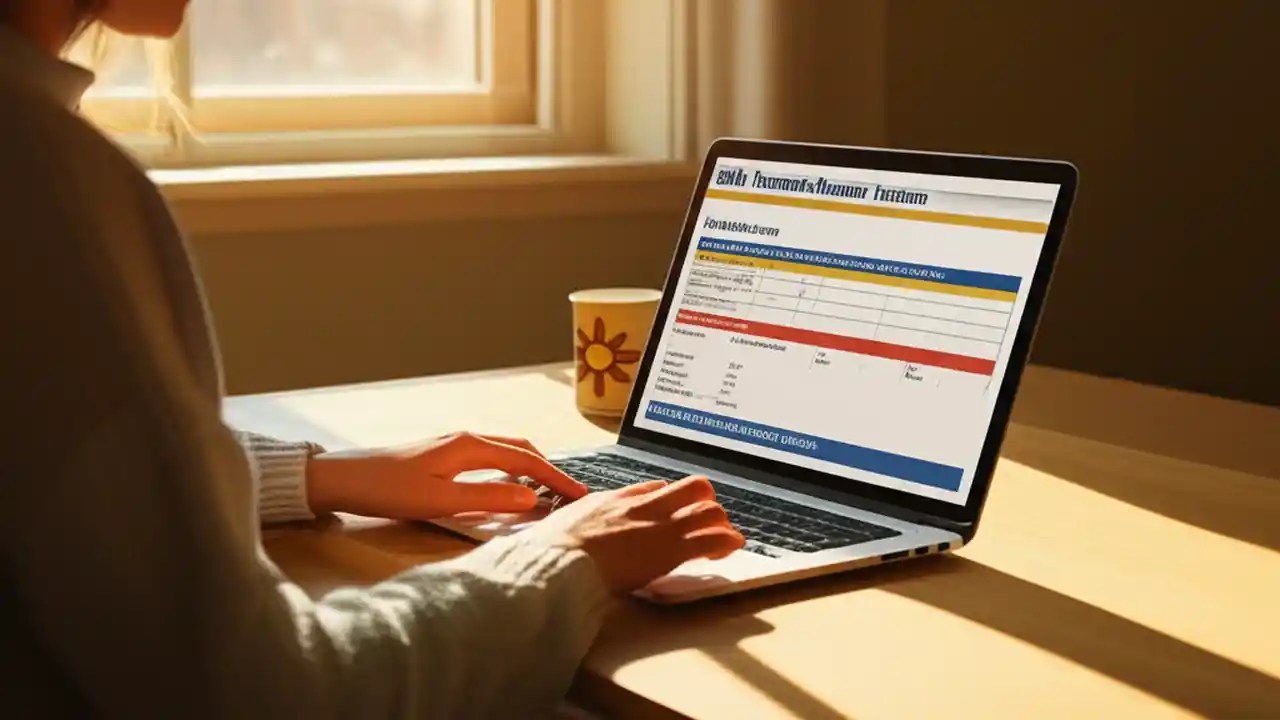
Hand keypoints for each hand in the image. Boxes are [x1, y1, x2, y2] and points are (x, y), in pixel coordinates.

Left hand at [305, 433, 586, 518]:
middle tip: (571, 494)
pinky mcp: (441, 454)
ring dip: (530, 467)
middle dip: (549, 469)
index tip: (580, 496)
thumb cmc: (387, 490)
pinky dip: (510, 468)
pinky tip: (507, 485)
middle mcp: (466, 438)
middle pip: (521, 448)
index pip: (527, 461)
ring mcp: (453, 444)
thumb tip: (531, 500)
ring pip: (505, 450)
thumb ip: (488, 500)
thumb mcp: (440, 501)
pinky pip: (489, 457)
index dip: (556, 479)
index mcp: (470, 447)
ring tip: (548, 491)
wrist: (341, 478)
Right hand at [527, 476, 745, 592]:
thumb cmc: (549, 552)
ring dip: (719, 523)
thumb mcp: (560, 525)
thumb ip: (574, 521)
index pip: (652, 490)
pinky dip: (726, 541)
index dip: (667, 500)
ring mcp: (658, 525)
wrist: (558, 562)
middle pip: (690, 488)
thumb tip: (569, 523)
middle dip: (703, 502)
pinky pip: (710, 538)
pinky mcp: (671, 548)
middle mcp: (641, 506)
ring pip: (707, 509)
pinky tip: (732, 547)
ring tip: (725, 537)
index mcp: (614, 500)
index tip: (673, 511)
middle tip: (705, 520)